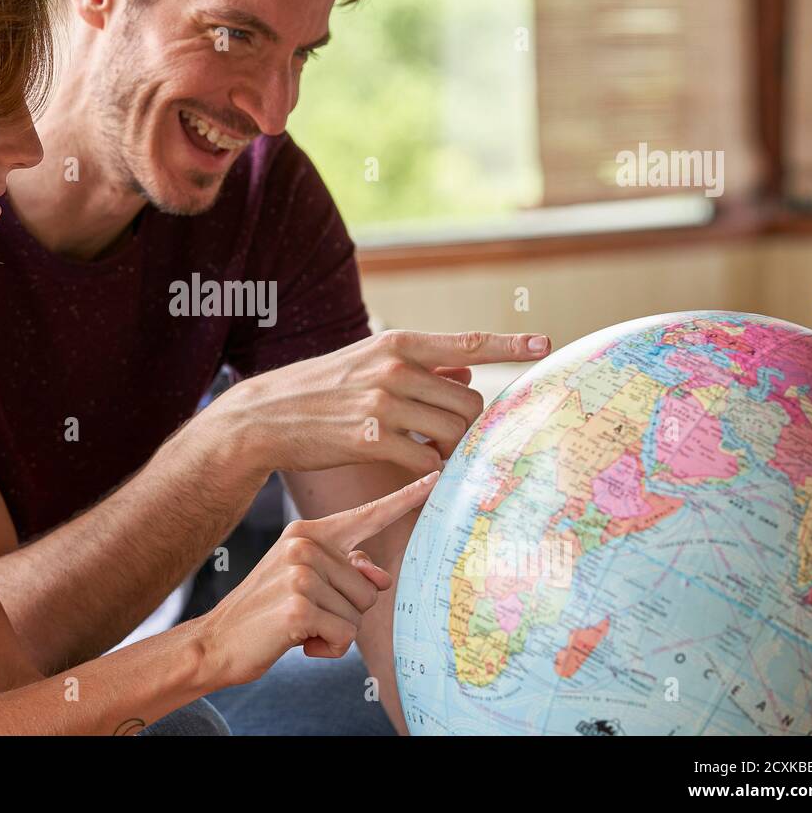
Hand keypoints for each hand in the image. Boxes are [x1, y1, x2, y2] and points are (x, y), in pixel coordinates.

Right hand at [191, 471, 438, 688]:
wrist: (218, 640)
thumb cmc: (268, 612)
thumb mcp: (307, 583)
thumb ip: (346, 572)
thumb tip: (380, 576)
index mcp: (309, 533)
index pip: (367, 514)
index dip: (406, 498)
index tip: (437, 477)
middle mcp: (305, 544)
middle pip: (370, 588)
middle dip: (346, 613)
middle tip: (307, 614)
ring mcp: (301, 572)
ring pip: (359, 614)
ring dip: (335, 631)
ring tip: (299, 625)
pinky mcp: (299, 604)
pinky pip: (344, 635)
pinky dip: (327, 648)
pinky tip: (297, 640)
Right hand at [208, 330, 550, 475]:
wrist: (267, 416)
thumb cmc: (320, 390)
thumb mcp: (367, 363)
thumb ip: (419, 365)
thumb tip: (469, 367)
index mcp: (396, 343)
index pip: (467, 341)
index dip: (510, 345)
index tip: (544, 345)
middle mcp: (393, 367)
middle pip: (469, 399)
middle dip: (469, 425)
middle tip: (452, 440)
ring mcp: (383, 402)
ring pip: (454, 430)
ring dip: (453, 449)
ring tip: (434, 455)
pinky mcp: (371, 439)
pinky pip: (427, 459)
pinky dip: (432, 470)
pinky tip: (420, 471)